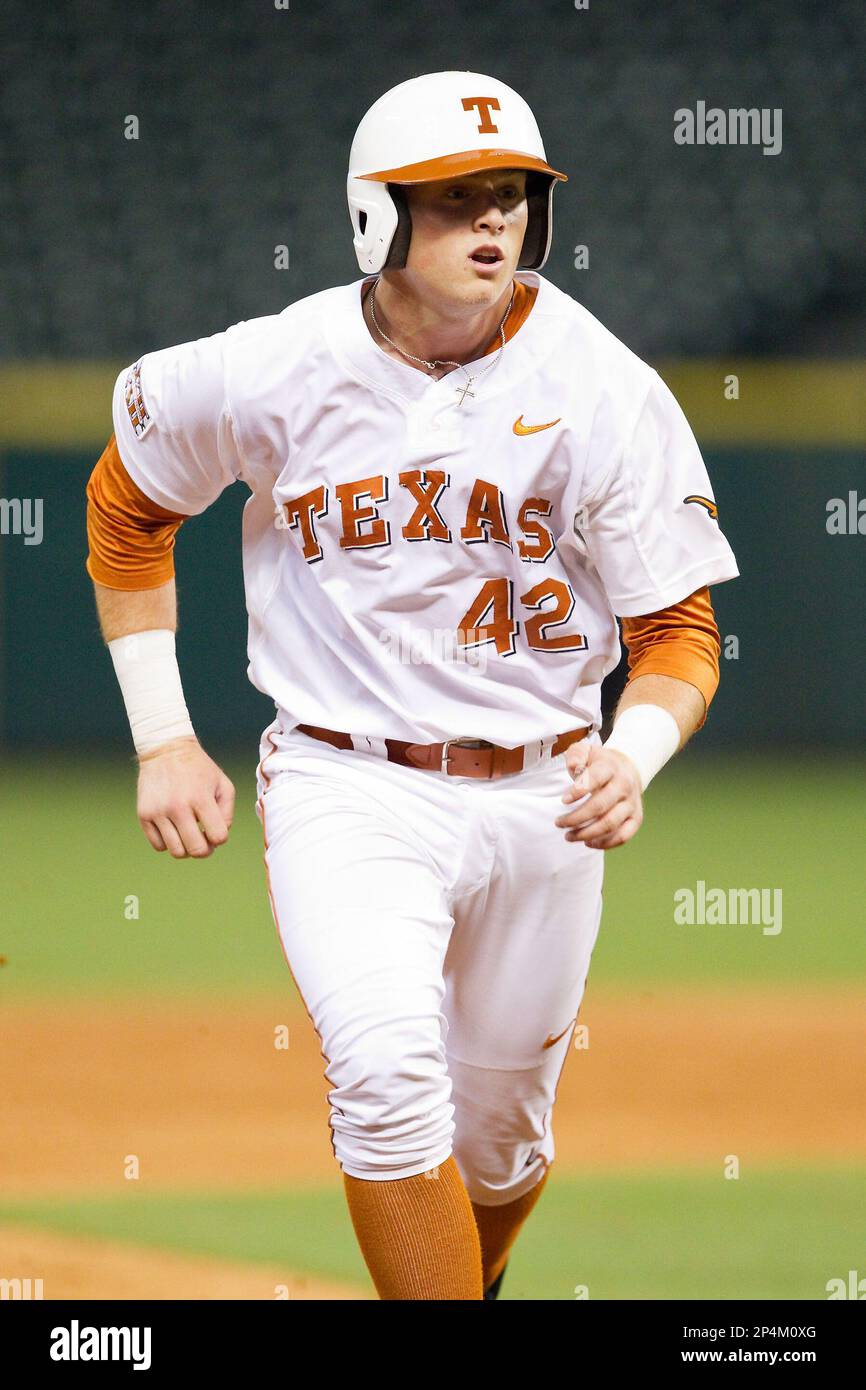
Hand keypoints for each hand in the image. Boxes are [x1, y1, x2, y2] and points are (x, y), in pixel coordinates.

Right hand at [136, 737, 235, 858]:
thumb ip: (227, 813)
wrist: (166, 750)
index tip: (216, 829)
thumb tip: (218, 838)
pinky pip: (159, 846)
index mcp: (201, 798)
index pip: (218, 837)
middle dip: (205, 849)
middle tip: (204, 838)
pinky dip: (169, 843)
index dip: (220, 838)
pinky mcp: (144, 815)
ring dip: (186, 848)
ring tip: (189, 833)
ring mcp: (158, 812)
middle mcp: (178, 807)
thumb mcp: (223, 784)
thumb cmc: (199, 770)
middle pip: (196, 850)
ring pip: (177, 852)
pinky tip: (173, 828)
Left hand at [555, 740, 642, 850]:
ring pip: (611, 824)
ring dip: (587, 834)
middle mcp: (624, 785)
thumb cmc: (599, 762)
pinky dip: (605, 843)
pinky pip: (623, 836)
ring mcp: (632, 803)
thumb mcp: (585, 751)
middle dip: (576, 818)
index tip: (563, 800)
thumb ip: (576, 755)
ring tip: (568, 836)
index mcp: (610, 767)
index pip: (596, 778)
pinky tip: (588, 843)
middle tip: (559, 823)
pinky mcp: (636, 818)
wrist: (628, 768)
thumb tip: (574, 766)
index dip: (578, 791)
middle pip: (600, 806)